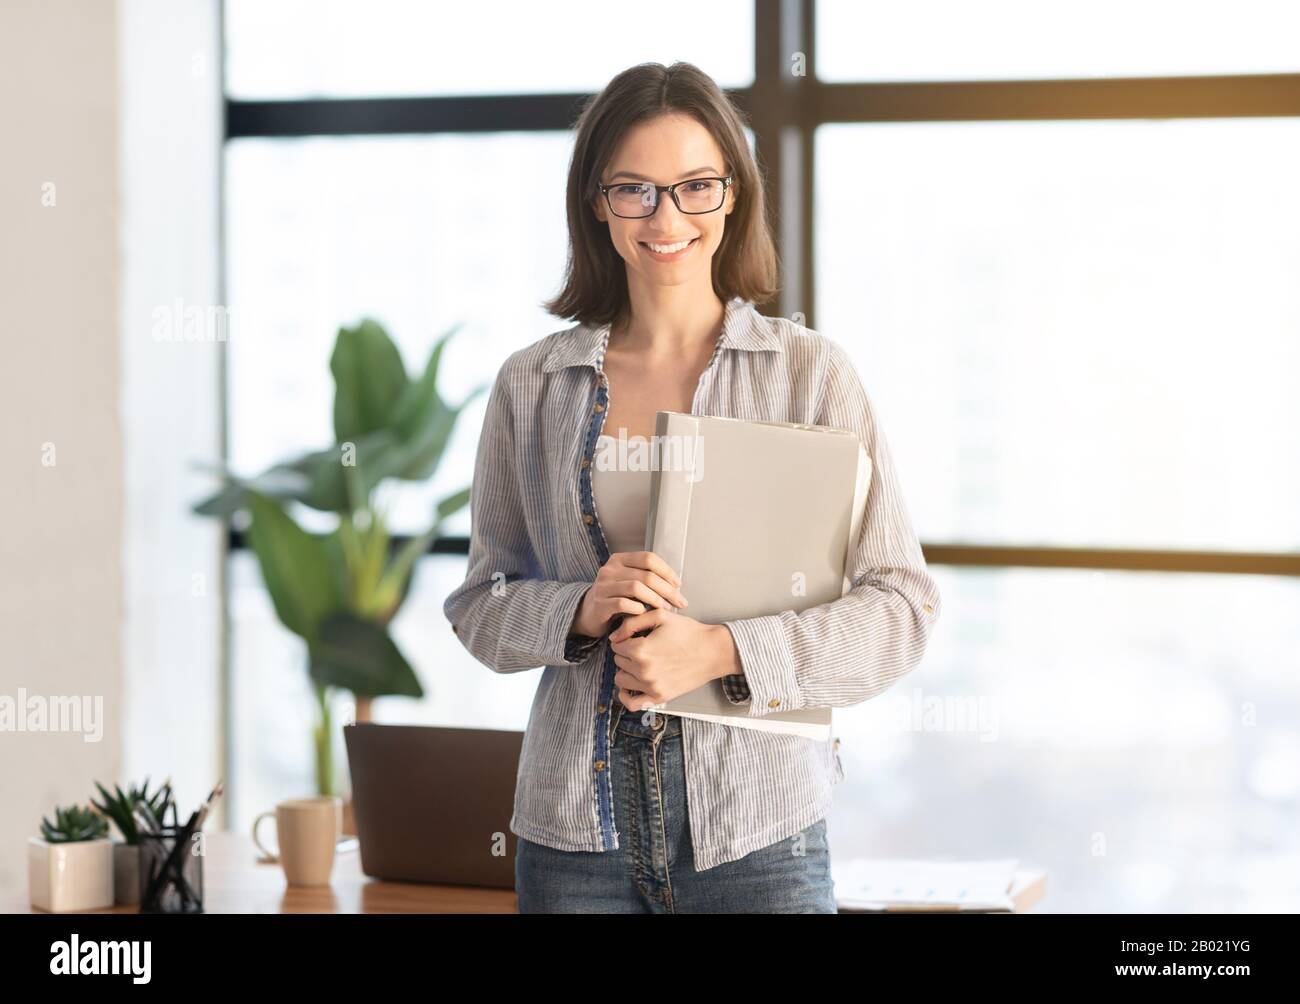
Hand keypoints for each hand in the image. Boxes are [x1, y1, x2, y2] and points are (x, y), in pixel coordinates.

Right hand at [570, 550, 687, 639]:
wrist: (589, 613)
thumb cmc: (616, 598)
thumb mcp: (629, 582)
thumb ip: (646, 578)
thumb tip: (676, 584)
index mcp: (619, 560)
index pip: (648, 558)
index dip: (667, 571)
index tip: (678, 585)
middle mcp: (609, 570)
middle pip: (645, 575)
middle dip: (667, 589)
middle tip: (679, 602)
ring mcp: (603, 586)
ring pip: (636, 587)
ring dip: (655, 599)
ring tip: (665, 608)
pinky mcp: (600, 604)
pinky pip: (623, 604)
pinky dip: (638, 608)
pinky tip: (644, 613)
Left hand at [608, 607, 736, 711]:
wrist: (713, 651)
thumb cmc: (689, 632)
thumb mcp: (660, 616)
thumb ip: (631, 623)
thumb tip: (613, 637)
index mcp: (641, 650)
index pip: (616, 646)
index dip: (624, 639)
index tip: (636, 637)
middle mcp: (643, 670)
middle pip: (618, 661)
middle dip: (626, 653)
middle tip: (643, 648)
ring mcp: (651, 686)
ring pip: (621, 680)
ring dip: (627, 670)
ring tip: (640, 663)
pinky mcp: (659, 697)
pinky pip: (631, 703)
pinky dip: (626, 696)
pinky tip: (631, 686)